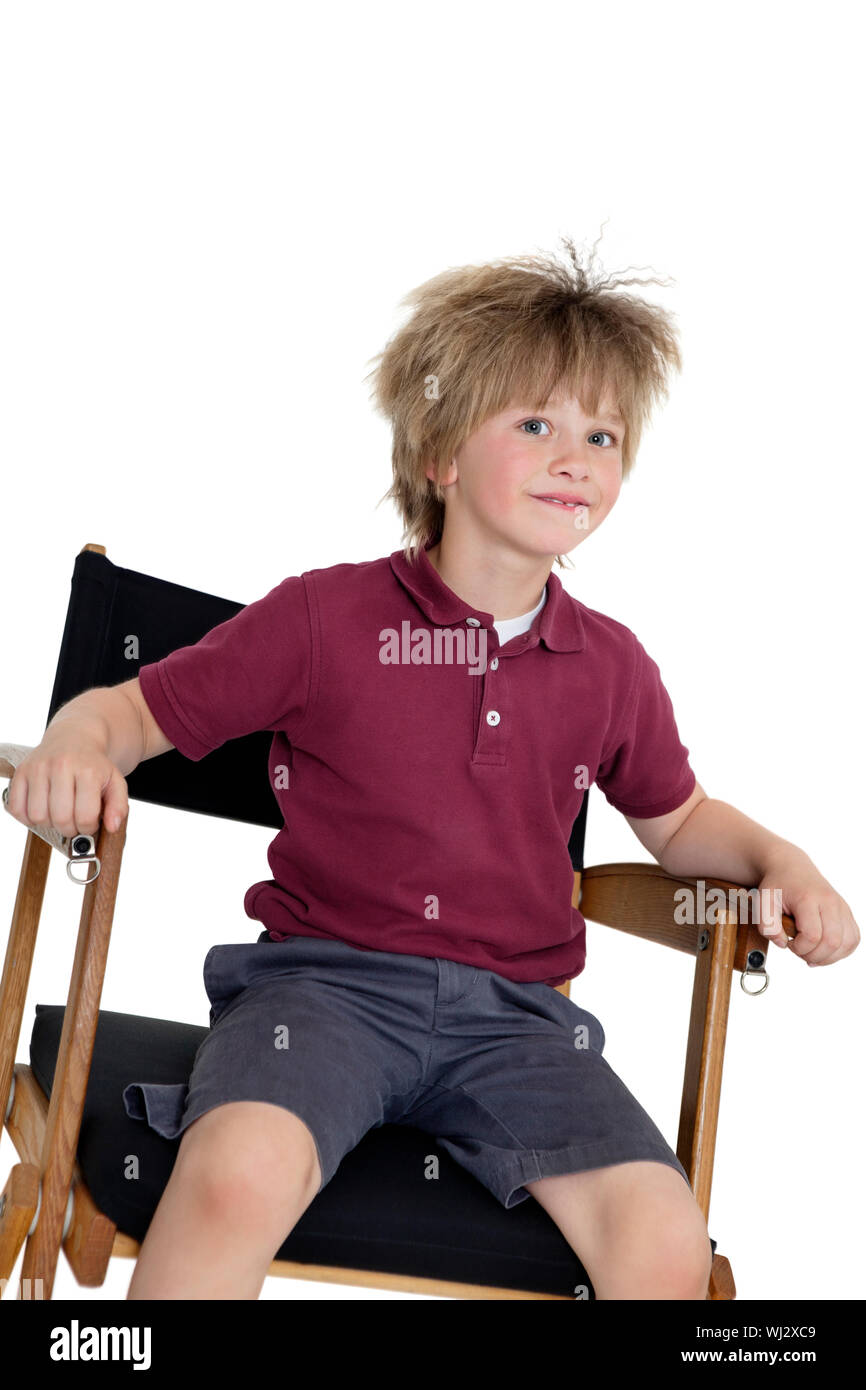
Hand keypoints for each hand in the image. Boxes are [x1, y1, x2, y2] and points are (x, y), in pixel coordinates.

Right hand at [4, 738, 127, 838]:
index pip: (85, 816)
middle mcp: (62, 766)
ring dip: (49, 823)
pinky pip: (17, 808)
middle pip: (61, 819)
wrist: (74, 738)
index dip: (88, 827)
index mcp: (88, 770)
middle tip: (74, 821)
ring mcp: (38, 768)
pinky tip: (42, 809)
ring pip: (38, 816)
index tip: (90, 822)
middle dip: (70, 828)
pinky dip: (27, 817)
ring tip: (58, 813)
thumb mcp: (115, 782)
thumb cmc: (94, 765)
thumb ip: (119, 806)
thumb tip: (112, 827)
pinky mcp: (21, 771)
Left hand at [757, 850, 859, 966]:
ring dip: (828, 957)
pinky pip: (853, 940)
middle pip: (833, 942)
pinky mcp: (847, 913)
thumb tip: (782, 944)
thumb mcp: (762, 901)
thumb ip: (767, 925)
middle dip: (814, 955)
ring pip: (846, 944)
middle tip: (799, 949)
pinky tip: (824, 949)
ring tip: (811, 951)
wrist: (791, 867)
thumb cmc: (778, 885)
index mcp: (808, 898)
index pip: (813, 936)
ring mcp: (841, 907)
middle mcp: (830, 902)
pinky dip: (841, 951)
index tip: (788, 943)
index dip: (800, 948)